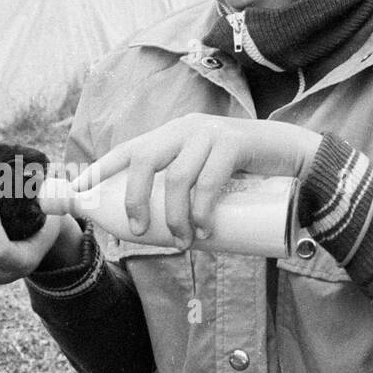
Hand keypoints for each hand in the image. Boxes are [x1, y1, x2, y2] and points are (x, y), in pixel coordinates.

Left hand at [72, 114, 320, 247]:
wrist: (294, 157)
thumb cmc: (244, 176)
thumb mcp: (206, 178)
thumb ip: (183, 195)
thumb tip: (155, 233)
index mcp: (171, 136)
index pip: (127, 150)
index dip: (99, 170)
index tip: (77, 193)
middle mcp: (185, 129)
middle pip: (144, 160)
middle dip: (133, 197)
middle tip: (136, 231)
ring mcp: (210, 133)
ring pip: (178, 177)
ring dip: (174, 216)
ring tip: (181, 242)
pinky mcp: (235, 143)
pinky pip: (209, 180)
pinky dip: (202, 209)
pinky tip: (204, 231)